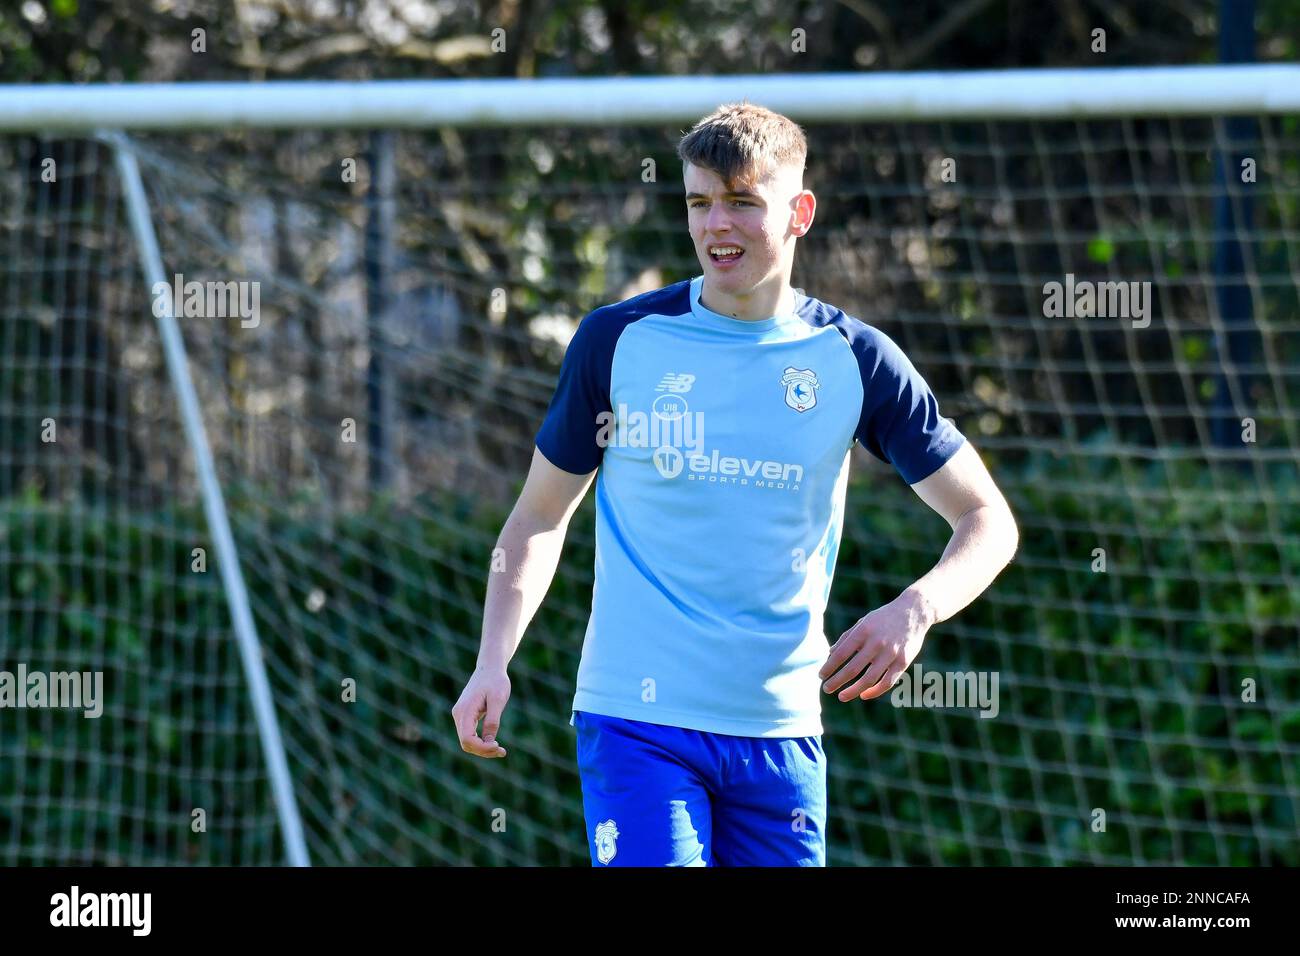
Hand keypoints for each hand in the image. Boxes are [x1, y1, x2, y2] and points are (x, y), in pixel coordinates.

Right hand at [451, 666, 510, 757]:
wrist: (489, 668)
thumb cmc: (496, 681)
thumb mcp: (498, 699)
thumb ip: (492, 720)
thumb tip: (489, 742)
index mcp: (465, 710)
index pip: (467, 739)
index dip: (482, 748)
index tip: (498, 746)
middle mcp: (458, 714)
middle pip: (466, 743)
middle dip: (483, 751)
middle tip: (502, 752)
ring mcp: (460, 715)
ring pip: (467, 741)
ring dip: (482, 748)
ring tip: (501, 750)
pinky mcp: (464, 716)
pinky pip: (469, 735)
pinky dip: (480, 742)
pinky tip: (493, 743)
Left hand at [819, 590, 935, 701]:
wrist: (914, 611)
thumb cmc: (883, 618)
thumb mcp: (863, 622)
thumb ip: (847, 638)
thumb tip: (830, 654)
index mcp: (863, 631)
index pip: (841, 653)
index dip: (829, 666)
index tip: (821, 675)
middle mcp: (877, 642)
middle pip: (853, 668)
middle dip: (837, 681)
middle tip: (826, 689)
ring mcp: (891, 653)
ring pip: (869, 679)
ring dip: (853, 690)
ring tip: (841, 696)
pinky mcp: (904, 661)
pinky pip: (888, 682)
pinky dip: (874, 691)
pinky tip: (863, 695)